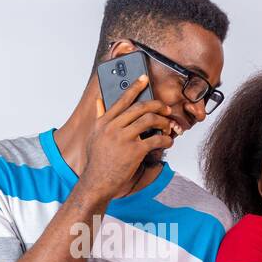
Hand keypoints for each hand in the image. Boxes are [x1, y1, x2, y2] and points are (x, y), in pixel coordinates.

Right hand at [80, 74, 178, 199]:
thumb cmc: (96, 162)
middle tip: (166, 108)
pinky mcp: (134, 151)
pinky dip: (165, 139)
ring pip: (149, 119)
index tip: (144, 78)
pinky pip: (155, 139)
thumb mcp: (94, 136)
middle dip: (157, 105)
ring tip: (167, 126)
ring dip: (163, 121)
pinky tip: (167, 142)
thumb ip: (99, 117)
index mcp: (104, 122)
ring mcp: (124, 138)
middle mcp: (113, 127)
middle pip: (140, 107)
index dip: (135, 87)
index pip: (122, 99)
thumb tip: (99, 101)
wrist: (97, 183)